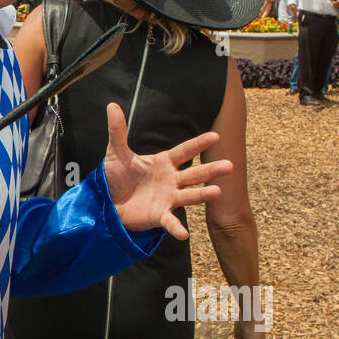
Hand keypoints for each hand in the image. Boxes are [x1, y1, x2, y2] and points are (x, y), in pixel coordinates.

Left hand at [102, 103, 230, 239]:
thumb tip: (111, 104)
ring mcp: (167, 198)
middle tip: (230, 165)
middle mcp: (171, 180)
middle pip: (194, 174)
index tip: (215, 135)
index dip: (198, 143)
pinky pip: (170, 221)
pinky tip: (184, 234)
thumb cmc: (117, 176)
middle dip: (211, 170)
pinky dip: (176, 228)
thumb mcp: (116, 152)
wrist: (109, 201)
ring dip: (202, 195)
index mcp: (164, 163)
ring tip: (217, 192)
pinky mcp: (159, 216)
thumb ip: (117, 130)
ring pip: (189, 196)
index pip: (184, 151)